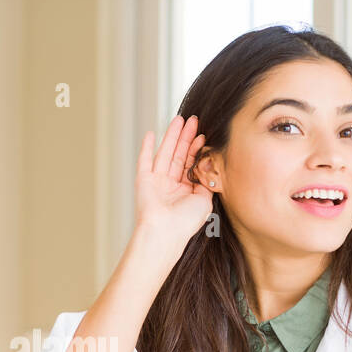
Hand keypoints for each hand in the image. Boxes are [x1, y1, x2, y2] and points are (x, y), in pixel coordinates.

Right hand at [133, 115, 212, 259]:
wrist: (165, 232)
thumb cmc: (185, 222)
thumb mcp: (205, 200)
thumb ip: (206, 181)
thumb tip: (208, 164)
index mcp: (186, 192)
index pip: (192, 164)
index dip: (198, 149)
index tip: (204, 134)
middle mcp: (171, 186)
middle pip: (179, 155)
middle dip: (186, 137)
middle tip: (193, 119)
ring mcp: (157, 183)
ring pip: (165, 154)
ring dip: (171, 137)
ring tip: (179, 120)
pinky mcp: (143, 181)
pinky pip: (145, 161)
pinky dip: (146, 147)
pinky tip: (151, 133)